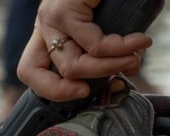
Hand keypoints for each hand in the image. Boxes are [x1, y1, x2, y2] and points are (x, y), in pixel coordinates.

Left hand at [17, 0, 151, 101]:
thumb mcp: (100, 26)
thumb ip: (101, 52)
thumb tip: (123, 75)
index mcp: (47, 34)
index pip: (30, 72)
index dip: (53, 90)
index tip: (83, 91)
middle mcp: (44, 26)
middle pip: (59, 74)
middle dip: (99, 79)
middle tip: (126, 70)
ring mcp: (51, 18)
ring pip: (76, 66)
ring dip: (114, 65)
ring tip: (136, 55)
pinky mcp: (65, 10)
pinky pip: (95, 46)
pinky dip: (122, 49)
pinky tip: (138, 41)